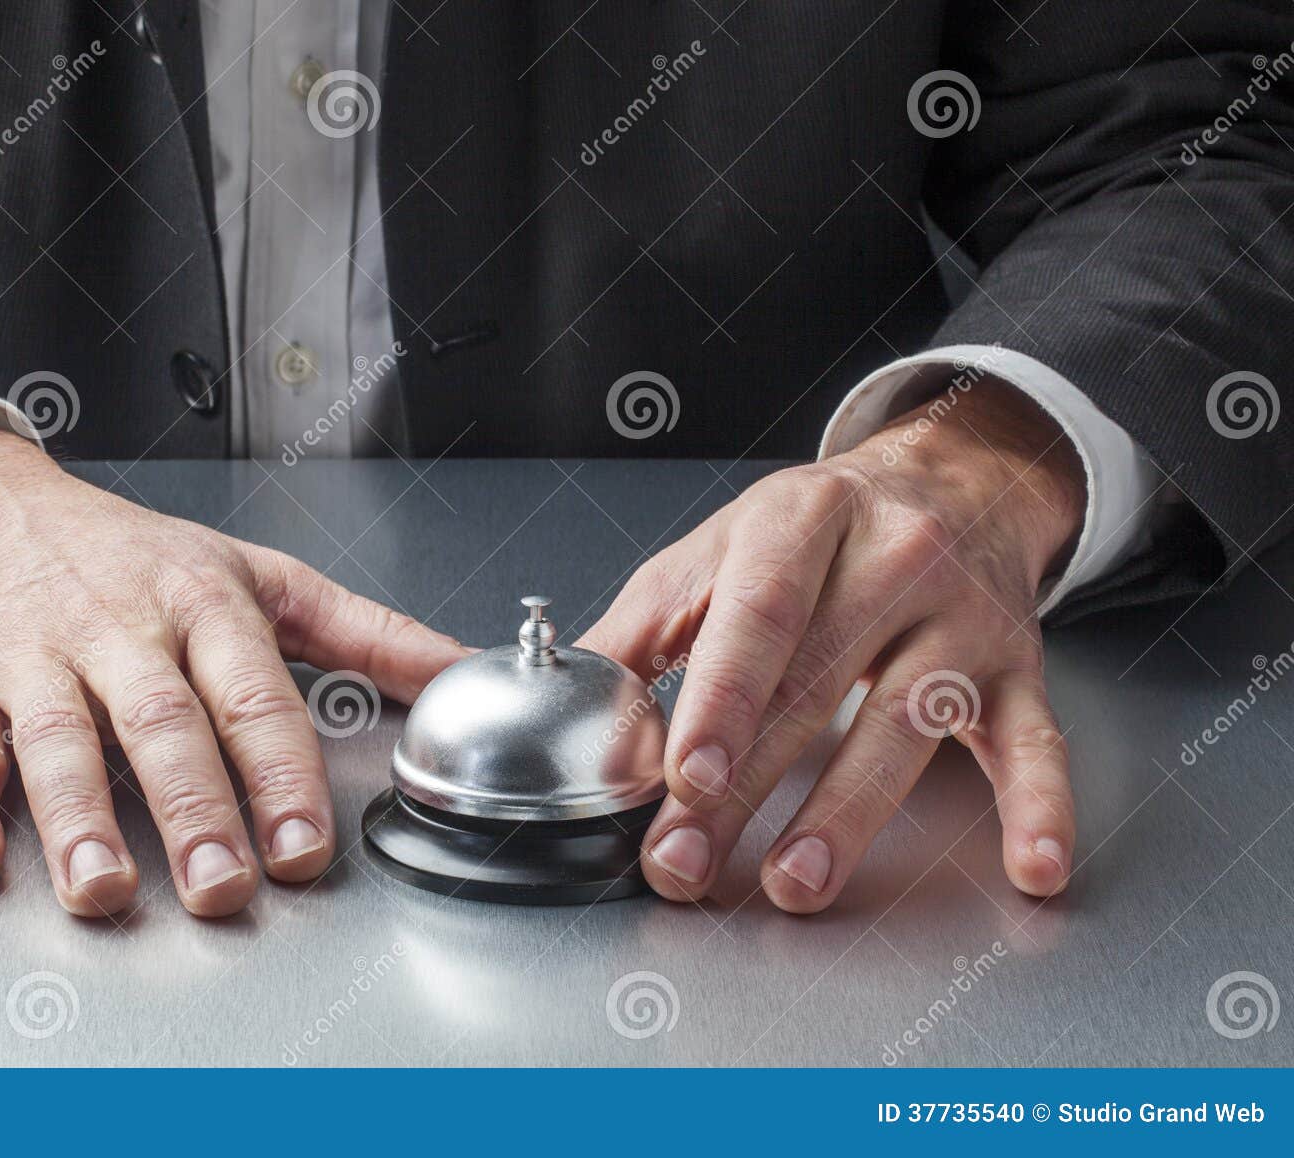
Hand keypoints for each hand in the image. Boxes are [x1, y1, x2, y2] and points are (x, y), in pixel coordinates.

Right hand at [0, 413, 465, 917]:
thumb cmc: (134, 552)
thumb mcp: (259, 574)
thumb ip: (367, 631)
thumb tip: (465, 669)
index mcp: (204, 604)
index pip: (253, 696)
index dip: (282, 776)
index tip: (304, 847)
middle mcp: (121, 628)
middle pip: (163, 724)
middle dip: (195, 809)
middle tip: (222, 886)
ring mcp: (33, 653)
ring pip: (59, 737)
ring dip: (81, 818)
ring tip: (105, 889)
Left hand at [579, 377, 1085, 911]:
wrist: (953, 478)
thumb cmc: (818, 527)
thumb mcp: (722, 546)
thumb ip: (644, 625)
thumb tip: (569, 702)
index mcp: (806, 518)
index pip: (763, 609)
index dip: (721, 697)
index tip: (681, 773)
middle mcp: (896, 558)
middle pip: (819, 682)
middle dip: (747, 785)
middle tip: (688, 859)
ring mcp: (964, 617)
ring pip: (911, 722)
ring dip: (851, 813)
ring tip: (796, 883)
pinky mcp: (1018, 668)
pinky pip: (1035, 742)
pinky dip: (1040, 806)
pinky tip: (1030, 867)